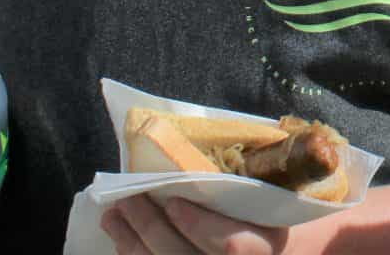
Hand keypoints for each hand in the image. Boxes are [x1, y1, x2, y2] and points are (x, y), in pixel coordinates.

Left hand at [101, 195, 291, 253]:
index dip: (199, 226)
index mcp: (266, 247)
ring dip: (132, 244)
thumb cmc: (276, 223)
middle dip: (151, 229)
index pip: (231, 244)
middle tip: (128, 199)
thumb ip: (252, 186)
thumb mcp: (277, 204)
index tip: (173, 201)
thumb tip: (218, 146)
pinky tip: (122, 242)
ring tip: (112, 217)